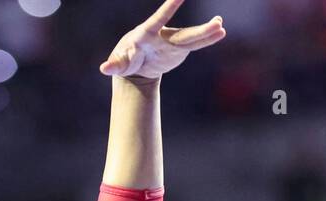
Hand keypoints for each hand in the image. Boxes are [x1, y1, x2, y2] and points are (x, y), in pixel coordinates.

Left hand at [99, 0, 224, 80]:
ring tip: (221, 26)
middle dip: (200, 31)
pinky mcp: (180, 49)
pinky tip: (221, 32)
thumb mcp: (119, 64)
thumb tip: (104, 68)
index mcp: (146, 34)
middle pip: (183, 33)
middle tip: (217, 23)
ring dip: (207, 33)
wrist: (137, 67)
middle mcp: (163, 35)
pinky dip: (207, 39)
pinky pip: (196, 45)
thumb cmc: (125, 60)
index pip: (158, 19)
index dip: (169, 8)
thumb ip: (115, 64)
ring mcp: (173, 42)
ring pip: (193, 38)